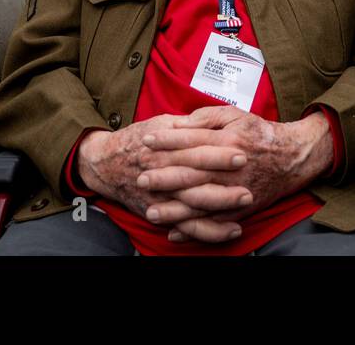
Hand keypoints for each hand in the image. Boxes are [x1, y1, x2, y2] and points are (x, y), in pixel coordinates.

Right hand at [76, 114, 249, 222]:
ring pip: (193, 207)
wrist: (106, 163)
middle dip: (224, 185)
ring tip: (245, 206)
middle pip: (196, 181)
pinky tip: (232, 230)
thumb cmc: (138, 140)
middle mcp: (162, 174)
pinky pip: (188, 226)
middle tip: (249, 185)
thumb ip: (188, 124)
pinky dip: (210, 231)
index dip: (219, 153)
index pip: (195, 150)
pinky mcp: (160, 213)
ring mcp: (161, 197)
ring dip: (221, 208)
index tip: (242, 152)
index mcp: (165, 149)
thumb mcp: (161, 123)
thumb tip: (212, 121)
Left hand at [137, 106, 333, 243]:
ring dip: (174, 209)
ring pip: (200, 202)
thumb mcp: (235, 115)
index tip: (145, 141)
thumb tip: (183, 122)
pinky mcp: (240, 209)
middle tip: (141, 177)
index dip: (166, 140)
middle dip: (164, 177)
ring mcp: (235, 190)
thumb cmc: (259, 133)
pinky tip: (174, 233)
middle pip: (192, 173)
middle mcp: (230, 167)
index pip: (191, 140)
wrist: (291, 158)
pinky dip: (194, 230)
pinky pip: (214, 223)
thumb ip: (208, 117)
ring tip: (151, 211)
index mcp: (228, 141)